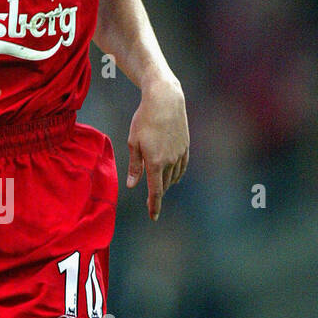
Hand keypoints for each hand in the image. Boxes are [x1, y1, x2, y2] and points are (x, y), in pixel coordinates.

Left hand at [126, 74, 188, 220]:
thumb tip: (132, 185)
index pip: (155, 191)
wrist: (166, 100)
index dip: (154, 206)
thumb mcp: (133, 142)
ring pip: (174, 177)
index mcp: (155, 162)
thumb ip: (134, 166)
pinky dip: (176, 174)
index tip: (153, 217)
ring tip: (159, 186)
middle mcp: (170, 161)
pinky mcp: (186, 146)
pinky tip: (172, 175)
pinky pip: (182, 167)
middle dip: (158, 194)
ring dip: (166, 183)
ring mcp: (180, 154)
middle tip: (151, 202)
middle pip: (164, 185)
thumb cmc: (144, 119)